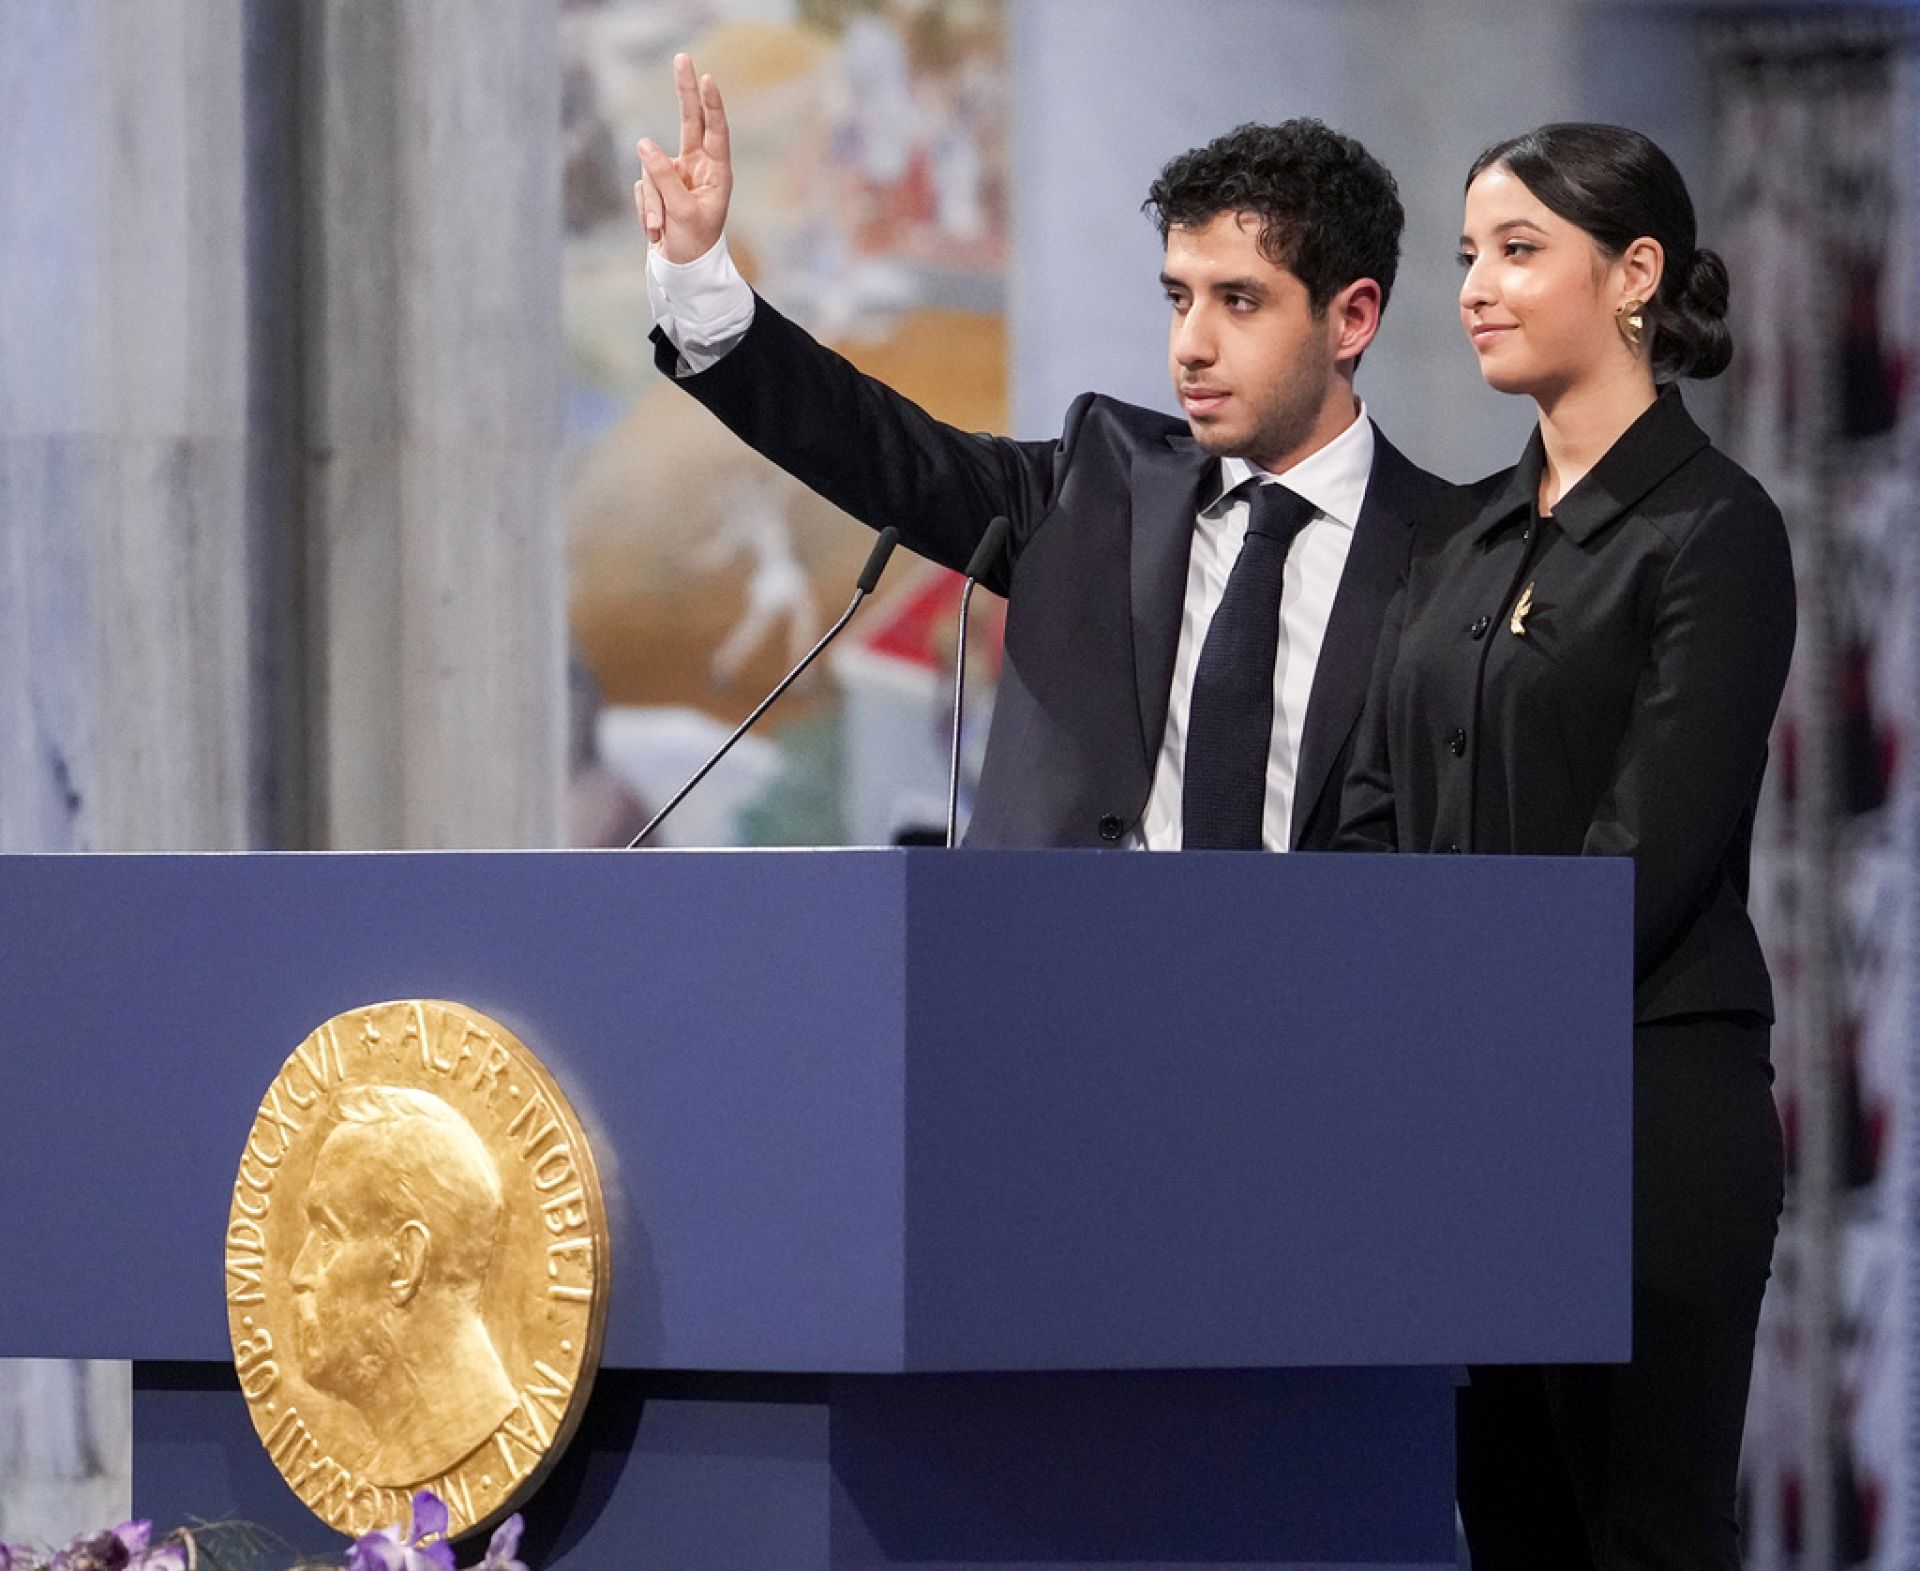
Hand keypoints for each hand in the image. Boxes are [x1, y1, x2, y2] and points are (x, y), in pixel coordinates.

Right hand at [635, 53, 731, 263]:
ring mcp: (675, 173)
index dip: (711, 105)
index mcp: (716, 172)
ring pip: (651, 169)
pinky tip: (656, 231)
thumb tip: (643, 143)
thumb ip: (664, 178)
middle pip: (689, 121)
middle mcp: (697, 166)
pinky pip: (642, 188)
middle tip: (683, 57)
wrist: (682, 268)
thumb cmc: (694, 243)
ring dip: (652, 203)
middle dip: (684, 92)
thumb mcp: (682, 212)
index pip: (715, 131)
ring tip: (659, 230)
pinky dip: (646, 210)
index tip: (706, 79)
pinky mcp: (656, 185)